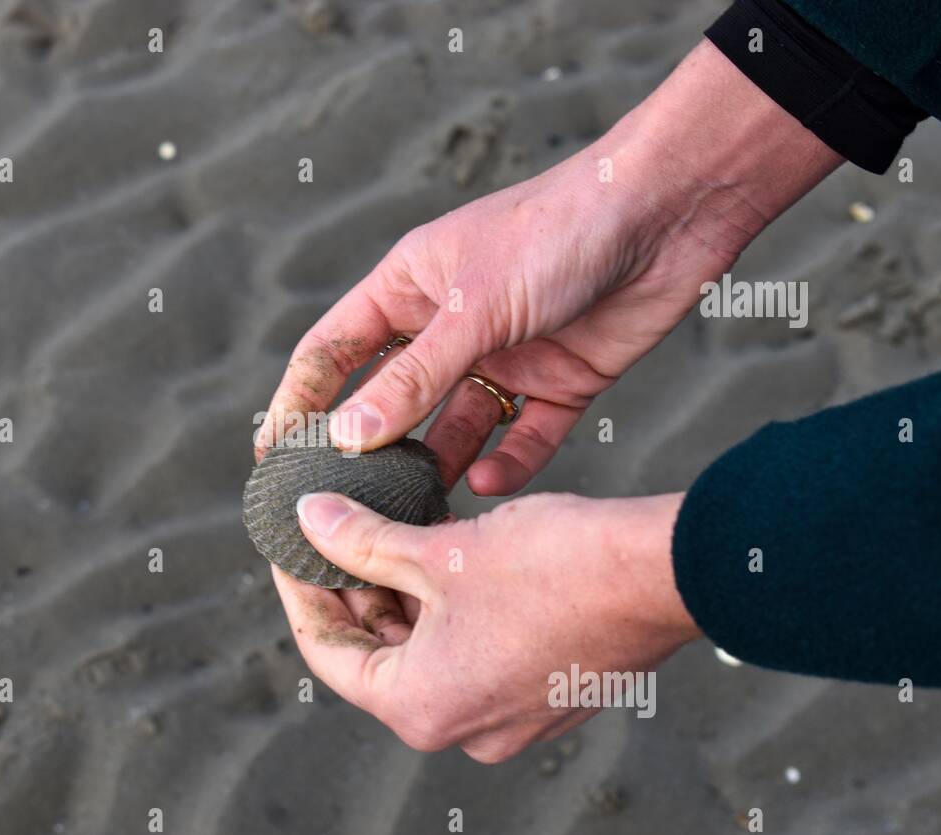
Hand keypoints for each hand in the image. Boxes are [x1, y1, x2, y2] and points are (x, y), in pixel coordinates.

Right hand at [256, 41, 841, 494]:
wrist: (670, 214)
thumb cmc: (560, 231)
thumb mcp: (474, 307)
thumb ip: (414, 377)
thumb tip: (349, 438)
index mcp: (410, 289)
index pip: (333, 352)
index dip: (298, 400)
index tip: (270, 457)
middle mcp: (450, 327)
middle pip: (392, 401)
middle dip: (371, 451)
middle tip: (346, 505)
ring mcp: (504, 358)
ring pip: (455, 429)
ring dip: (438, 468)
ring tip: (417, 513)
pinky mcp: (559, 383)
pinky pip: (522, 439)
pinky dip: (507, 466)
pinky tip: (488, 488)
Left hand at [277, 491, 698, 760]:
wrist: (665, 573)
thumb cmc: (557, 567)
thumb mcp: (442, 551)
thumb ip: (363, 542)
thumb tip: (310, 520)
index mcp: (422, 707)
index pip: (329, 654)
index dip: (302, 594)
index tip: (289, 548)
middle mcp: (462, 728)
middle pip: (378, 656)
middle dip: (352, 590)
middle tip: (329, 532)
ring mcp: (507, 717)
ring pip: (426, 653)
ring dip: (401, 597)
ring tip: (380, 532)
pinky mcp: (541, 693)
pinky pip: (470, 653)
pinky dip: (446, 610)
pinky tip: (437, 554)